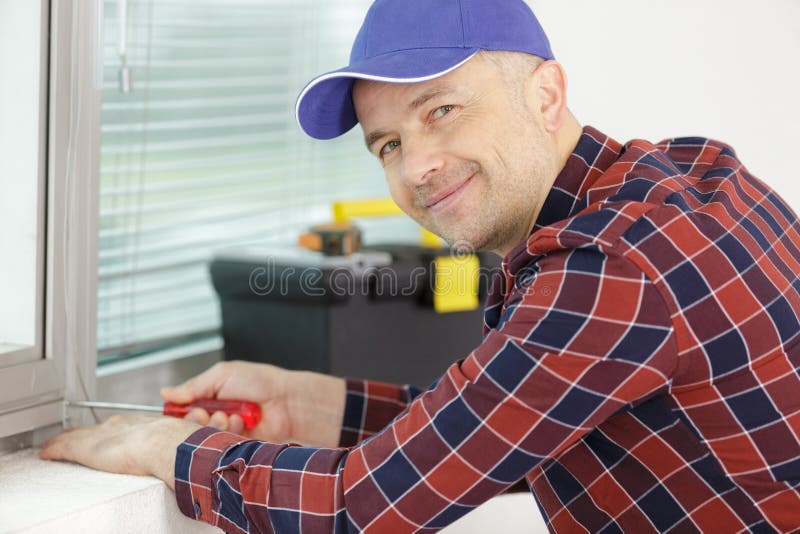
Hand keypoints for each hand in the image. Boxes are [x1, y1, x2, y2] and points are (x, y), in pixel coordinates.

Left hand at [39, 415, 198, 489]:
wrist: (167, 444)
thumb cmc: (178, 444)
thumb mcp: (179, 439)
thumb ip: (178, 441)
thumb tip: (198, 445)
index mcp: (140, 424)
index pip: (119, 425)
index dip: (110, 430)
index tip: (106, 433)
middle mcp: (119, 425)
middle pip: (96, 427)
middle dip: (85, 432)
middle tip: (74, 436)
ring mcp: (102, 435)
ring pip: (78, 435)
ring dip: (67, 440)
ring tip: (57, 445)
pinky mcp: (87, 447)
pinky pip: (63, 447)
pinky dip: (54, 450)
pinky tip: (46, 453)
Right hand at [160, 360, 345, 446]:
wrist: (286, 399)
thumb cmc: (259, 381)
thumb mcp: (221, 375)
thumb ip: (193, 386)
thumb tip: (166, 392)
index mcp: (209, 395)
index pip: (182, 408)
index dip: (180, 412)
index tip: (186, 410)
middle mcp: (215, 412)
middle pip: (190, 425)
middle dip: (198, 420)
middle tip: (210, 413)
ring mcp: (226, 428)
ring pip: (205, 435)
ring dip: (217, 425)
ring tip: (231, 415)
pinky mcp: (236, 441)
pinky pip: (222, 443)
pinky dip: (230, 432)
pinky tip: (242, 423)